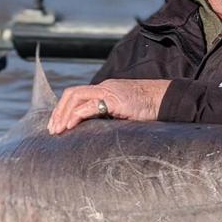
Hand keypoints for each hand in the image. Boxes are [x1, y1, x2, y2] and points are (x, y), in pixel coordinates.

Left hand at [47, 79, 171, 134]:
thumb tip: (102, 134)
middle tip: (53, 130)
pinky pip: (90, 105)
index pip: (78, 94)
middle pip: (72, 93)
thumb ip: (113, 118)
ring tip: (59, 130)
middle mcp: (105, 87)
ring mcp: (109, 91)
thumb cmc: (152, 110)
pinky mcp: (115, 98)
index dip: (64, 109)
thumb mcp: (128, 114)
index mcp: (107, 90)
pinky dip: (77, 114)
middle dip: (59, 111)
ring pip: (76, 96)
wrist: (168, 100)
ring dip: (63, 113)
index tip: (59, 125)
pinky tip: (71, 126)